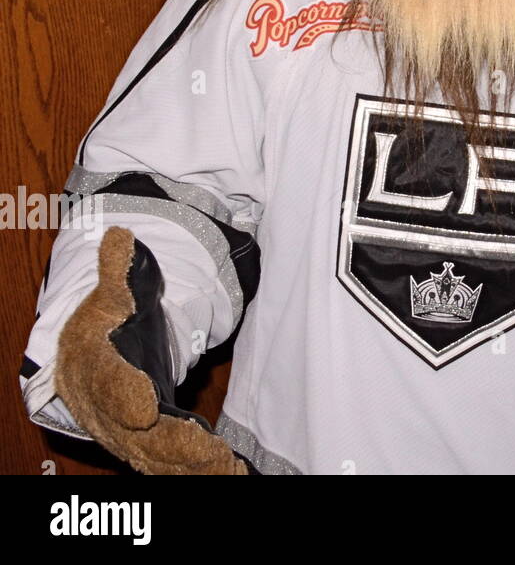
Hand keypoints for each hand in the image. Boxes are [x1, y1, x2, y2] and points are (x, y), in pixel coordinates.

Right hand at [54, 226, 246, 474]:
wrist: (91, 358)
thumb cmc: (106, 322)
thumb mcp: (112, 293)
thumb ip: (116, 269)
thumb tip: (119, 236)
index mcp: (90, 368)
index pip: (105, 383)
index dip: (123, 395)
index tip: (145, 405)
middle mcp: (104, 408)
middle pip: (136, 433)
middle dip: (171, 445)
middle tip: (208, 452)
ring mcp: (127, 431)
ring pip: (156, 455)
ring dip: (191, 465)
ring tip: (227, 469)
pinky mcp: (150, 442)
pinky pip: (172, 461)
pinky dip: (199, 470)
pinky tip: (229, 473)